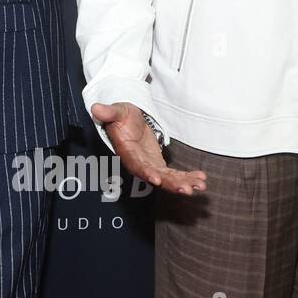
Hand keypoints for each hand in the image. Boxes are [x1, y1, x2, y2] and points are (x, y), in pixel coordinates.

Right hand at [91, 101, 205, 196]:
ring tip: (200, 186)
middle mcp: (139, 163)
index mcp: (127, 151)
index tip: (157, 180)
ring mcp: (150, 165)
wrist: (127, 120)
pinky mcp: (158, 165)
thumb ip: (108, 112)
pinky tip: (201, 179)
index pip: (135, 164)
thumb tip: (96, 108)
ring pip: (167, 179)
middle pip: (155, 177)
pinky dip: (187, 177)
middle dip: (171, 184)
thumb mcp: (116, 111)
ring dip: (183, 183)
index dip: (146, 172)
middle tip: (187, 190)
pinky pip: (174, 174)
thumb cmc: (120, 115)